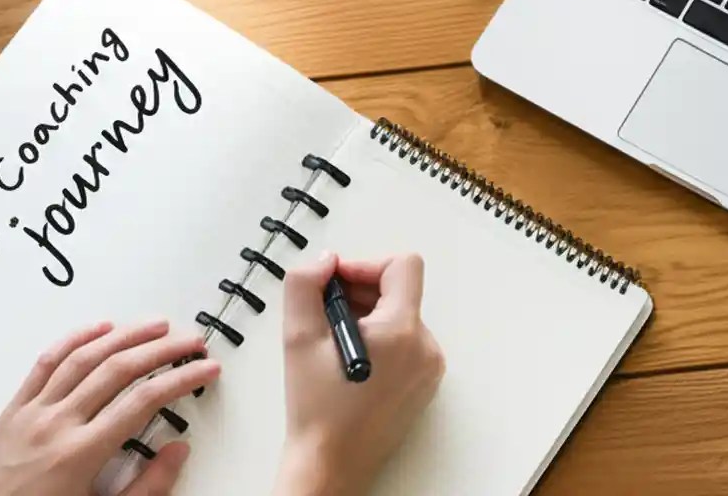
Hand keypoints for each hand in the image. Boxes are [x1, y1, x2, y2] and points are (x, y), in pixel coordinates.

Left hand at [0, 320, 220, 495]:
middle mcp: (56, 425)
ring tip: (156, 325)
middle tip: (192, 341)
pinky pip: (45, 363)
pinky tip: (98, 328)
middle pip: (119, 370)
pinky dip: (74, 339)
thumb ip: (146, 488)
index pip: (143, 400)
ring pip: (84, 358)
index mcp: (80, 454)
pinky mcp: (14, 410)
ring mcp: (32, 413)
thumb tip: (177, 452)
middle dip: (162, 349)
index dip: (181, 379)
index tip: (206, 369)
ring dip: (124, 335)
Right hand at [274, 253, 444, 495]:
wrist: (330, 465)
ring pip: (401, 318)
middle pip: (399, 292)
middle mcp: (426, 348)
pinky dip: (379, 342)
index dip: (365, 266)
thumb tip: (325, 261)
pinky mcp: (424, 386)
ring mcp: (429, 369)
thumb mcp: (298, 338)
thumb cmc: (317, 411)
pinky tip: (350, 363)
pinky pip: (406, 344)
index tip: (336, 283)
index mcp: (403, 332)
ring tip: (333, 344)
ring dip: (367, 318)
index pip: (402, 266)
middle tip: (324, 314)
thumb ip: (304, 285)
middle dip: (360, 294)